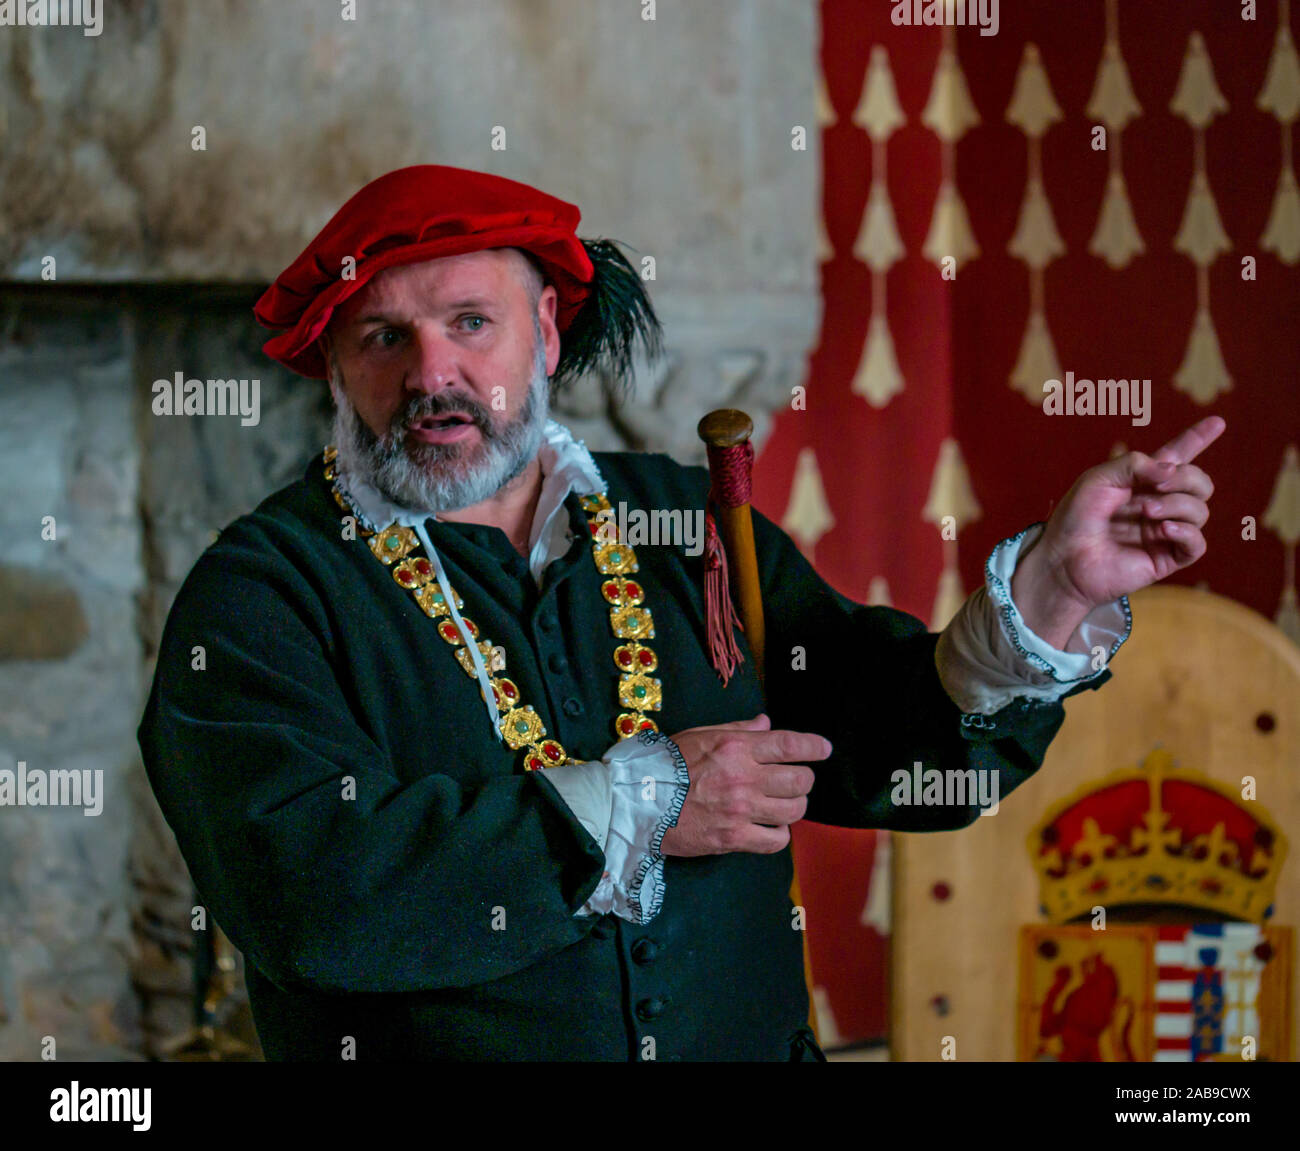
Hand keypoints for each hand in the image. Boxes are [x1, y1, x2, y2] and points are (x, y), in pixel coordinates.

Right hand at [659, 713, 828, 856]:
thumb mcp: (700, 735)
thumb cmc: (665, 764)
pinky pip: (776, 841)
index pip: (790, 745)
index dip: (814, 746)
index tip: (824, 749)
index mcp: (736, 747)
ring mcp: (740, 810)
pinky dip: (778, 835)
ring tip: (781, 805)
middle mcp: (744, 777)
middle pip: (800, 780)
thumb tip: (767, 724)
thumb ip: (738, 730)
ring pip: (793, 810)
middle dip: (803, 780)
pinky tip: (768, 828)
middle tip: (794, 781)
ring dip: (793, 807)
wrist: (637, 801)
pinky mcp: (733, 838)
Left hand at [1011, 416, 1224, 648]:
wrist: (1063, 559)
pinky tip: (1163, 529)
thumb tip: (1171, 470)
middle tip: (1156, 485)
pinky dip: (1186, 532)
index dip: (1197, 439)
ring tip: (1146, 511)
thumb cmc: (1075, 518)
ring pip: (1200, 510)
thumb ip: (1134, 464)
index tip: (1218, 422)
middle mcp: (1158, 504)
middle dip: (1185, 477)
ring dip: (1177, 504)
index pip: (1176, 458)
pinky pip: (1197, 544)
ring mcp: (1164, 532)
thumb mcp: (1098, 479)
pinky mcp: (1166, 558)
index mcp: (1142, 482)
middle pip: (1199, 483)